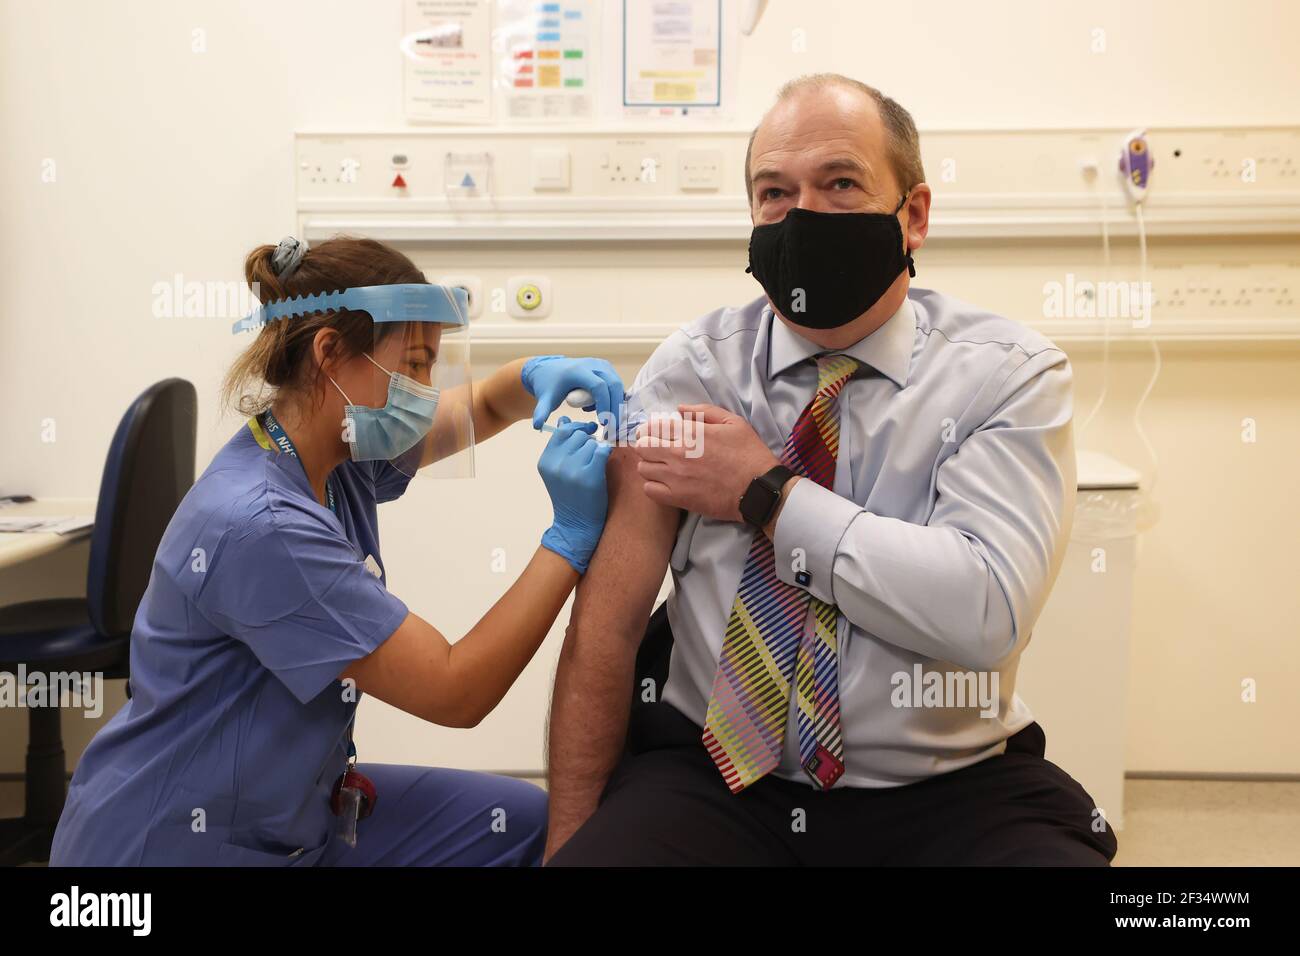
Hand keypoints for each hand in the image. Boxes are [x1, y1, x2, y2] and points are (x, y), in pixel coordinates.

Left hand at [521, 355, 624, 433]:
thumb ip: (541, 412)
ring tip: (602, 416)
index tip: (603, 422)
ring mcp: (601, 364)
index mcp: (577, 371)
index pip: (599, 386)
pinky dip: (614, 397)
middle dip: (615, 407)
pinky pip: (616, 383)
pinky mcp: (605, 367)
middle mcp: (592, 364)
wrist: (549, 370)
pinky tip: (601, 407)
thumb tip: (538, 427)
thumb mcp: (545, 399)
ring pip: (617, 384)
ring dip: (615, 402)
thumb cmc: (548, 385)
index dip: (604, 404)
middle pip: (613, 384)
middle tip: (612, 426)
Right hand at [537, 417, 613, 572]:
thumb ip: (561, 445)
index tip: (587, 434)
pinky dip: (605, 454)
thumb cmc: (570, 496)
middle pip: (578, 435)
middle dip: (588, 441)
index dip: (577, 429)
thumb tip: (565, 419)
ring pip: (590, 443)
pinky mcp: (589, 476)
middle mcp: (555, 463)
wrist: (576, 525)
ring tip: (595, 463)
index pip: (562, 431)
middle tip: (591, 454)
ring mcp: (571, 470)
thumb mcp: (558, 470)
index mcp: (545, 461)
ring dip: (596, 449)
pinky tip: (603, 463)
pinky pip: (601, 451)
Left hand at [631, 404, 779, 521]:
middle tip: (656, 448)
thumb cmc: (749, 454)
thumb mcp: (733, 422)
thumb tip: (680, 409)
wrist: (758, 489)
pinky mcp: (678, 498)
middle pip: (642, 446)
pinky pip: (649, 490)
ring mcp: (676, 477)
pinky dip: (652, 485)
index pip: (653, 426)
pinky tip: (664, 483)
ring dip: (649, 465)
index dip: (650, 428)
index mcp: (691, 433)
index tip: (654, 432)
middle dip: (646, 444)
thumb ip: (704, 411)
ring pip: (643, 468)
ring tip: (661, 466)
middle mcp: (678, 453)